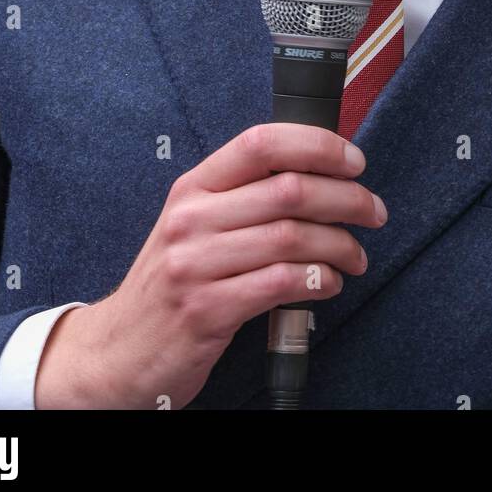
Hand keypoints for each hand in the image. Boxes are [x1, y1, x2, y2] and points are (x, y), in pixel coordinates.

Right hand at [34, 122, 386, 409]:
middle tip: (373, 212)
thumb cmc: (173, 281)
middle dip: (346, 199)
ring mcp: (196, 264)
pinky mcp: (206, 310)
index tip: (354, 161)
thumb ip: (244, 196)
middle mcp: (192, 218)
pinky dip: (318, 281)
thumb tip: (318, 171)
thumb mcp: (195, 224)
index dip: (317, 145)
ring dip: (340, 245)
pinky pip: (279, 284)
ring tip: (355, 257)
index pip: (261, 142)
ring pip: (291, 237)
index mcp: (193, 186)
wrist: (118, 349)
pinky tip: (329, 284)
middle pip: (288, 189)